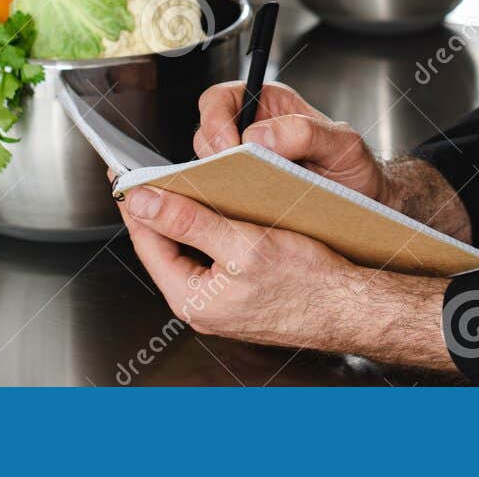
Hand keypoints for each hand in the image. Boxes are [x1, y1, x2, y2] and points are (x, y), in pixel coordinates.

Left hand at [118, 185, 453, 370]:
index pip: (148, 242)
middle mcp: (201, 306)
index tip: (128, 175)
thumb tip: (144, 202)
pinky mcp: (239, 295)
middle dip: (164, 208)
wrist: (350, 307)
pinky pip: (214, 257)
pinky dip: (214, 230)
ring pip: (191, 250)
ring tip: (191, 184)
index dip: (138, 204)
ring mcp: (220, 303)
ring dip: (190, 217)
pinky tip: (225, 209)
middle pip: (166, 246)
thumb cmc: (307, 282)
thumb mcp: (242, 243)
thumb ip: (187, 222)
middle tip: (158, 172)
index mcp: (191, 298)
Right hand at [194, 79, 388, 204]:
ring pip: (209, 167)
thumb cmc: (355, 167)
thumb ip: (306, 132)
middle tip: (233, 177)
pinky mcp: (244, 193)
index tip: (229, 147)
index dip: (215, 119)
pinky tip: (246, 212)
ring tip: (245, 196)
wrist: (367, 202)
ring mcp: (245, 164)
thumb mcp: (342, 144)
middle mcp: (252, 130)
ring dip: (219, 182)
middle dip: (213, 155)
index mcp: (270, 105)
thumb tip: (257, 136)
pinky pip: (221, 194)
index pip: (222, 99)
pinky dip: (226, 203)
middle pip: (206, 133)